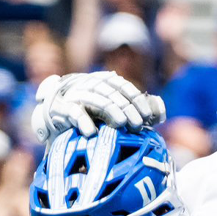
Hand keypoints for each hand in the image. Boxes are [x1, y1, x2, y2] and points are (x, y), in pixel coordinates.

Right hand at [31, 72, 165, 142]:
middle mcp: (91, 85)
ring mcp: (75, 95)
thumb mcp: (114, 112)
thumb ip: (135, 111)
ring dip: (110, 112)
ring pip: (96, 99)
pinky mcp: (61, 108)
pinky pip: (73, 112)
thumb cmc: (91, 115)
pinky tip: (91, 132)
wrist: (56, 117)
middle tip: (137, 125)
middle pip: (112, 94)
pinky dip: (83, 121)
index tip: (148, 117)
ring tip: (121, 125)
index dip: (137, 101)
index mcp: (105, 82)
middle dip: (127, 109)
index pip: (124, 87)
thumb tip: (160, 114)